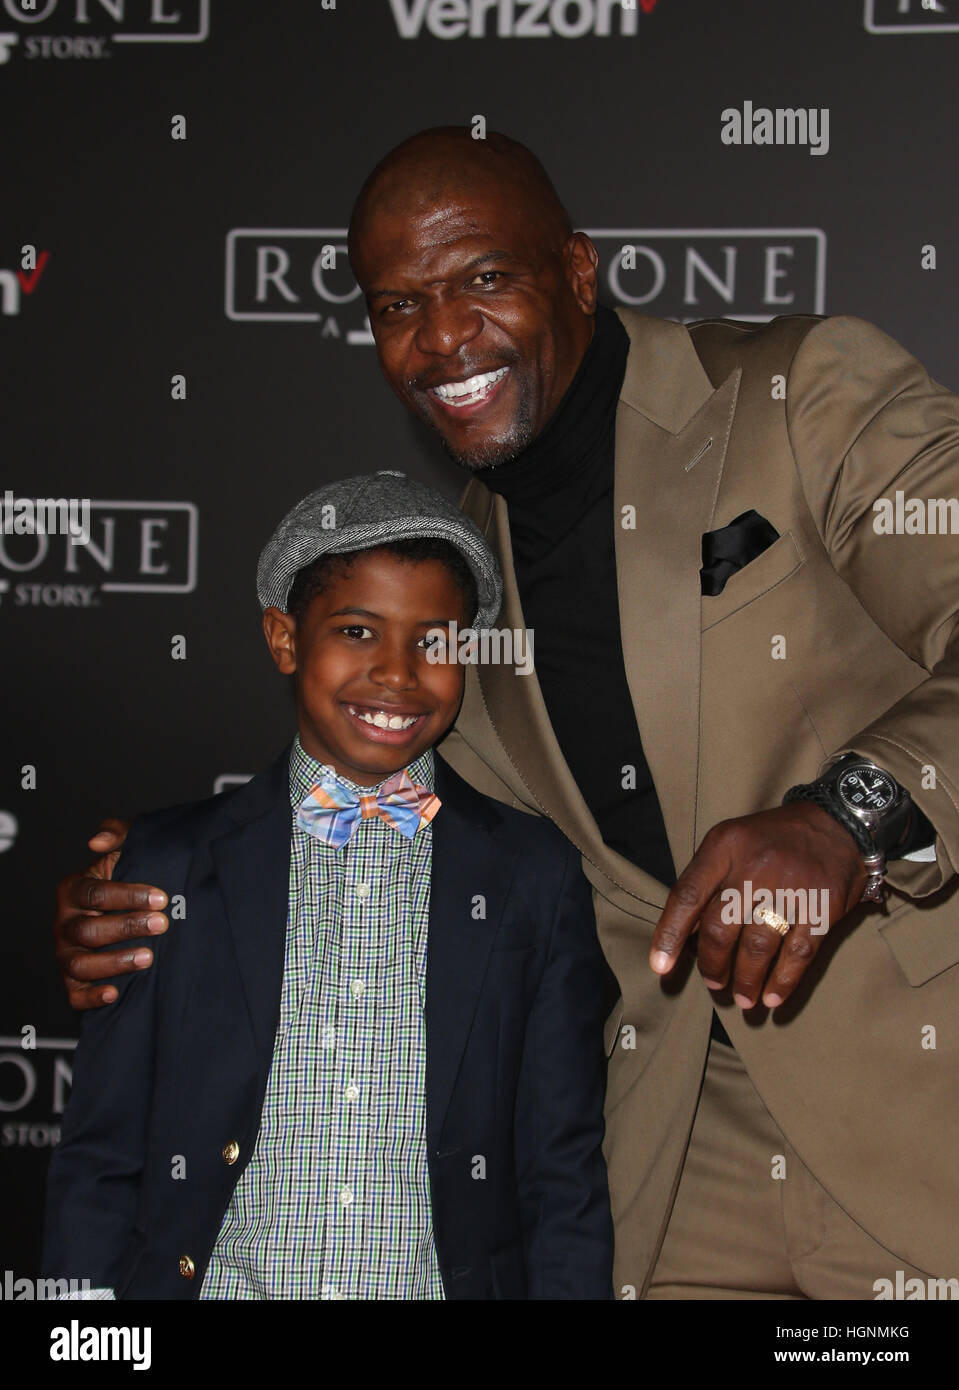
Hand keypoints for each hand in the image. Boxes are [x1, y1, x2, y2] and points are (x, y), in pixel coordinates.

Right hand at [53, 819, 167, 1010]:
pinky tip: (114, 993)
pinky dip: (92, 996)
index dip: (127, 895)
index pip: (94, 893)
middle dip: (127, 927)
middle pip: (89, 930)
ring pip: (81, 964)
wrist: (136, 910)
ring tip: (147, 957)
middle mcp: (66, 923)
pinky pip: (75, 994)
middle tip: (161, 924)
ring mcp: (67, 953)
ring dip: (115, 962)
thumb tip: (99, 840)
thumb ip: (118, 835)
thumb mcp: (127, 851)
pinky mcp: (74, 981)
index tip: (160, 898)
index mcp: (74, 890)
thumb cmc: (129, 879)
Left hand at [649, 803, 866, 1009]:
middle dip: (712, 964)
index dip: (670, 934)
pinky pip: (798, 953)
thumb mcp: (731, 841)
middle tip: (713, 982)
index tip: (660, 966)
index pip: (688, 895)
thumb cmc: (771, 840)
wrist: (835, 823)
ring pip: (757, 947)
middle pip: (720, 928)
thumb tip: (684, 933)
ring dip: (746, 980)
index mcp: (725, 847)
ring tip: (743, 999)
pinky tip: (772, 997)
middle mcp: (754, 868)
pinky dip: (783, 980)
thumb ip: (706, 879)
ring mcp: (789, 889)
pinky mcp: (822, 908)